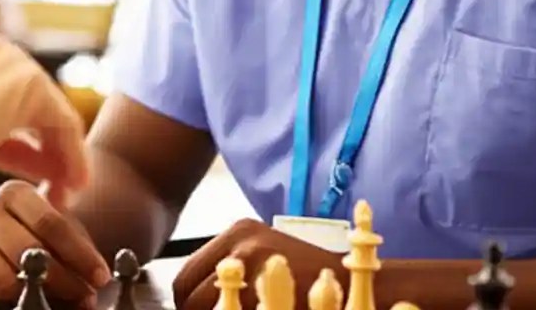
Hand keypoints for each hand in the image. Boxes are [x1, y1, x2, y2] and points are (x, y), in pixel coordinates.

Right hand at [0, 22, 89, 204]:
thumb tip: (33, 154)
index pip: (10, 97)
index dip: (27, 136)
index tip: (36, 167)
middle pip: (34, 105)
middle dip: (49, 147)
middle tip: (57, 184)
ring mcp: (16, 60)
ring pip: (51, 114)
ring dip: (61, 155)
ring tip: (67, 191)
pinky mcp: (32, 84)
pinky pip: (63, 122)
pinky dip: (71, 155)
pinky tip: (72, 183)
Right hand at [0, 181, 111, 307]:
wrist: (4, 242)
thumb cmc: (39, 236)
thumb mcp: (60, 231)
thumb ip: (76, 247)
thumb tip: (95, 275)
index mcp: (15, 193)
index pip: (50, 224)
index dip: (80, 254)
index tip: (101, 277)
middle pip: (27, 250)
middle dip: (61, 279)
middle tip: (83, 297)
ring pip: (3, 277)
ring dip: (33, 297)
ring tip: (55, 303)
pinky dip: (0, 304)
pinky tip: (17, 305)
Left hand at [172, 219, 345, 309]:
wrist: (351, 279)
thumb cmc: (302, 272)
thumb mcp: (262, 255)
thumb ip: (227, 271)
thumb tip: (190, 301)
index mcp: (237, 233)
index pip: (185, 279)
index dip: (185, 306)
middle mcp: (243, 248)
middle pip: (192, 299)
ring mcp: (260, 272)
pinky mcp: (276, 293)